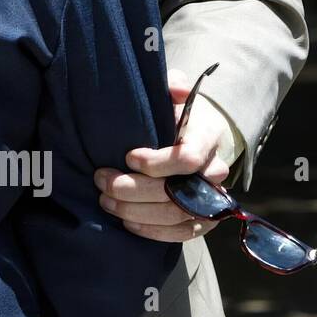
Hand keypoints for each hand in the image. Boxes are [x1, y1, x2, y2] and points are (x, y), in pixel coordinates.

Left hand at [93, 68, 230, 242]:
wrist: (188, 132)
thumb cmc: (172, 110)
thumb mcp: (169, 90)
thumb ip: (170, 83)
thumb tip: (176, 89)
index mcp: (207, 136)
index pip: (190, 157)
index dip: (158, 162)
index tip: (128, 156)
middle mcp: (214, 170)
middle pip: (179, 191)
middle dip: (135, 189)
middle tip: (102, 181)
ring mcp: (211, 197)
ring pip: (178, 215)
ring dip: (138, 212)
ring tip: (105, 201)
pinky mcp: (203, 218)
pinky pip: (184, 233)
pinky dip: (153, 231)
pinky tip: (126, 223)